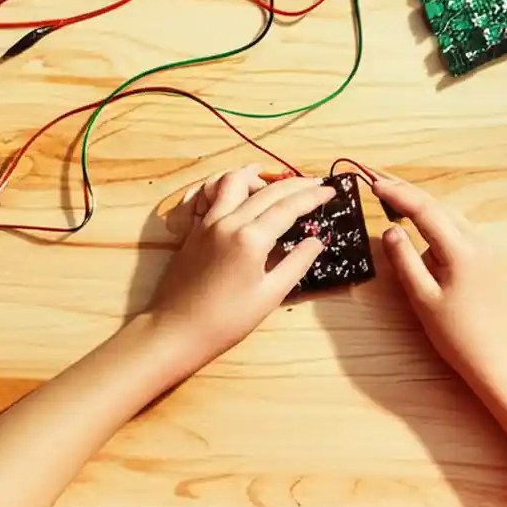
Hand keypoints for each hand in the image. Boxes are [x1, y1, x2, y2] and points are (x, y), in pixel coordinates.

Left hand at [146, 165, 333, 366]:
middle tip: (316, 183)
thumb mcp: (269, 296)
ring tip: (275, 180)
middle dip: (295, 184)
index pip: (288, 207)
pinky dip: (231, 186)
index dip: (312, 197)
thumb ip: (296, 263)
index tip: (331, 190)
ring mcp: (208, 222)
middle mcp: (229, 221)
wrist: (176, 330)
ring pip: (234, 182)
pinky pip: (213, 194)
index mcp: (251, 238)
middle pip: (267, 191)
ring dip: (258, 176)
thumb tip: (316, 242)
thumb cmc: (227, 320)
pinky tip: (241, 193)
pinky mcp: (194, 229)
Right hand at [373, 177, 506, 373]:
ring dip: (422, 206)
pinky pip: (457, 231)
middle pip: (438, 206)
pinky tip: (422, 228)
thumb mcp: (423, 298)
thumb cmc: (458, 335)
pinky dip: (435, 222)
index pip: (424, 210)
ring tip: (395, 200)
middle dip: (408, 193)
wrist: (500, 360)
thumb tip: (390, 230)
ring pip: (449, 217)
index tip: (373, 184)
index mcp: (460, 248)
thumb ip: (404, 260)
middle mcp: (476, 242)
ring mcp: (485, 250)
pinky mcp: (486, 261)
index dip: (397, 194)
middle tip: (379, 182)